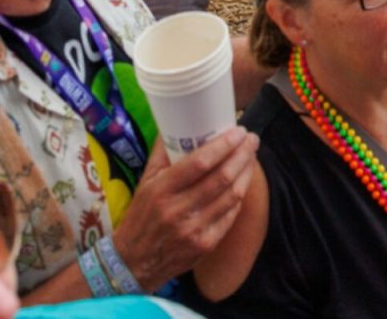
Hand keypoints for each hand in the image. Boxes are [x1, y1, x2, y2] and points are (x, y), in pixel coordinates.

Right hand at [113, 127, 260, 290]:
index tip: (238, 132)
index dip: (223, 146)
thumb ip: (161, 154)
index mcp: (162, 190)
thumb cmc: (140, 216)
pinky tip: (243, 183)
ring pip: (231, 196)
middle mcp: (178, 210)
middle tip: (252, 140)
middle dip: (242, 155)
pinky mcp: (206, 245)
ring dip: (246, 173)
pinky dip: (239, 196)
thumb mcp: (144, 183)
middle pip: (221, 178)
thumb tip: (175, 125)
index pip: (200, 163)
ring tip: (251, 157)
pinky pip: (230, 216)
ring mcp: (194, 230)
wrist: (134, 262)